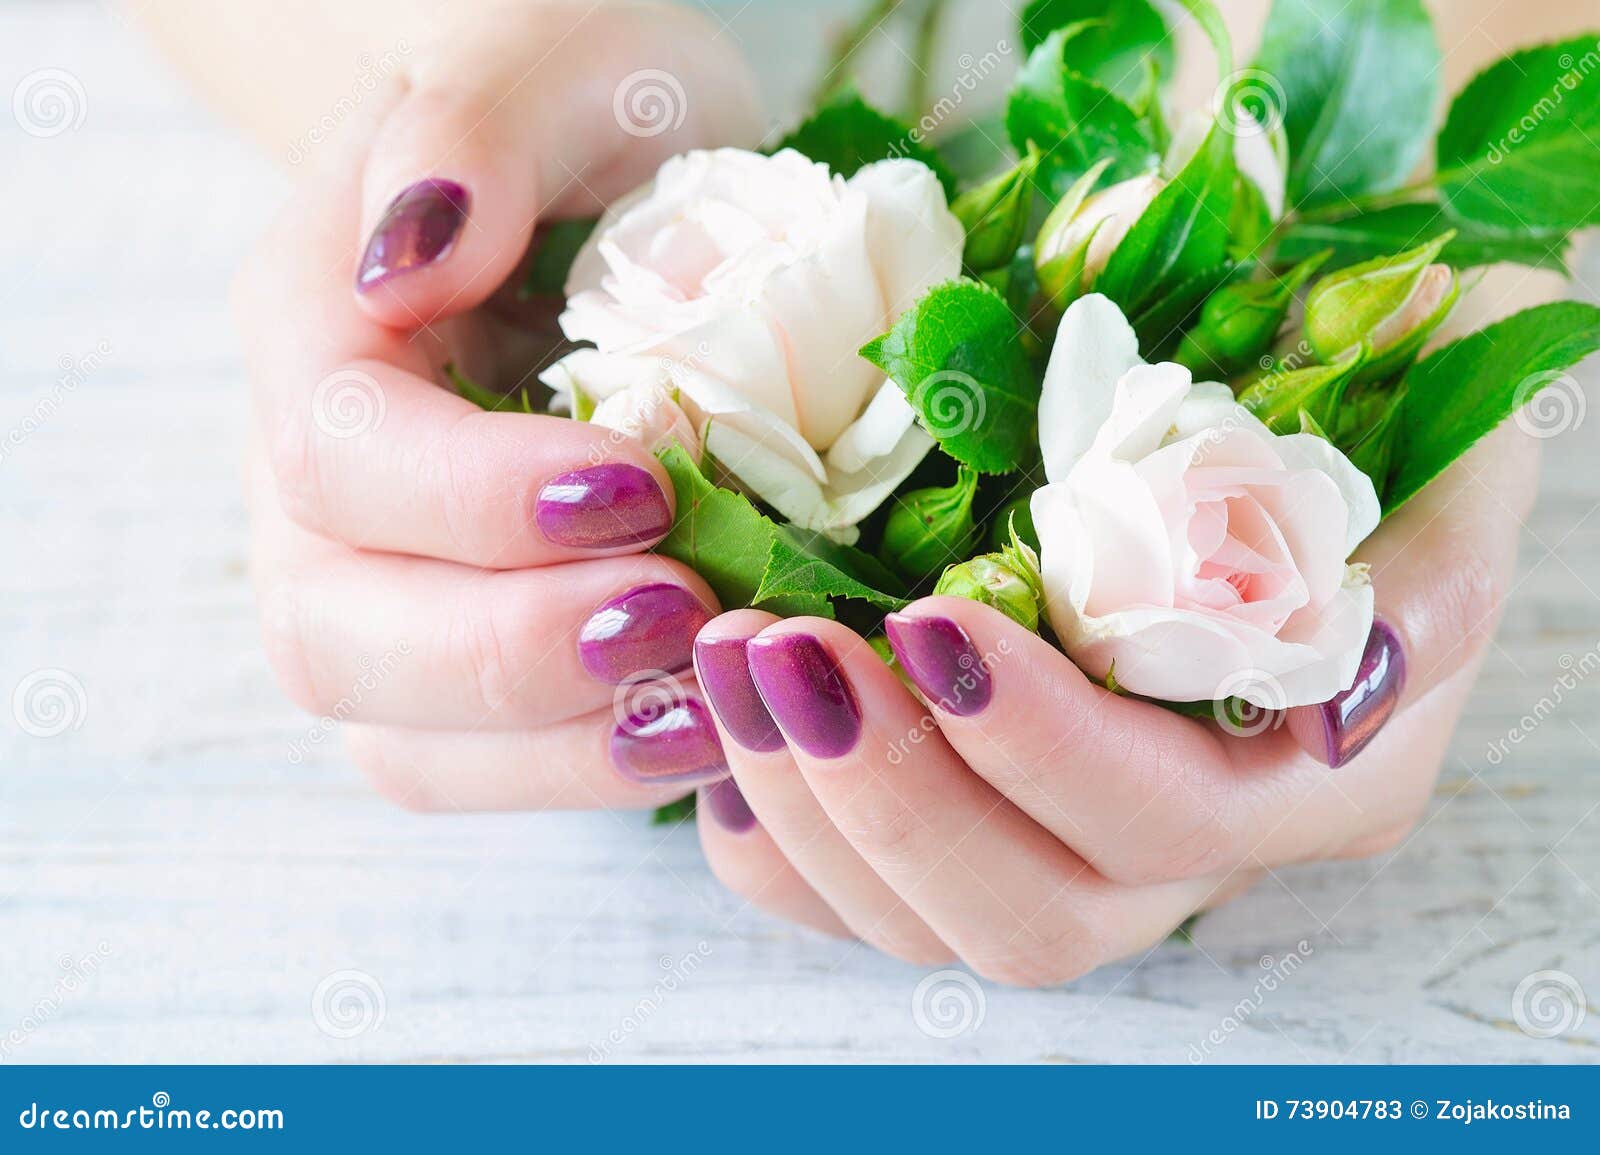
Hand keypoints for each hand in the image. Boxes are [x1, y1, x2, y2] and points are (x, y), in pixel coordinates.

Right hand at [237, 1, 759, 810]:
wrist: (596, 171)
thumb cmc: (585, 112)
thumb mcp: (553, 70)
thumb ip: (473, 133)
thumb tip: (406, 258)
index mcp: (314, 324)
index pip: (338, 451)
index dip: (476, 499)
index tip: (639, 487)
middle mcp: (311, 478)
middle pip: (334, 628)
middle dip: (511, 650)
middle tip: (681, 619)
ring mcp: (374, 579)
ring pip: (398, 732)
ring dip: (558, 745)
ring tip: (714, 703)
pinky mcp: (453, 651)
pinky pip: (480, 764)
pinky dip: (587, 769)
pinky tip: (709, 730)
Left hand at [692, 424, 1538, 983]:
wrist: (1300, 362)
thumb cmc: (1376, 370)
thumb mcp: (1455, 424)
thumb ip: (1435, 565)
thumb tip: (1364, 689)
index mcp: (1318, 770)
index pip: (1170, 817)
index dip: (1039, 744)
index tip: (923, 613)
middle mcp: (1199, 838)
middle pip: (1033, 915)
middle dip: (888, 793)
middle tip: (771, 645)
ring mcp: (1078, 843)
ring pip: (925, 926)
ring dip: (805, 806)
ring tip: (725, 650)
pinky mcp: (979, 819)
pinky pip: (851, 893)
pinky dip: (772, 828)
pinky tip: (727, 717)